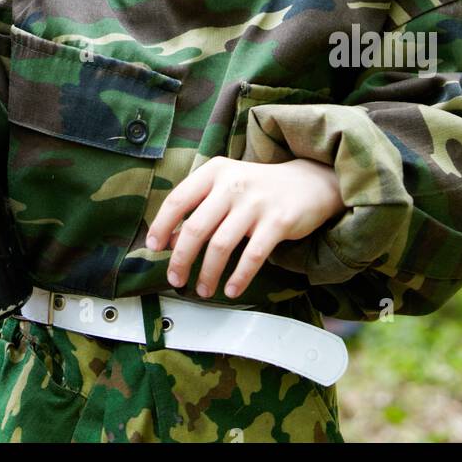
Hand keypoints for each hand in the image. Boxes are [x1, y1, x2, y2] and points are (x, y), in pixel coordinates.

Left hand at [145, 157, 343, 299]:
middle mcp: (232, 184)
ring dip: (207, 273)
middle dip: (181, 258)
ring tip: (203, 290)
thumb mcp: (225, 189)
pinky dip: (239, 277)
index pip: (178, 199)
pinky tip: (232, 289)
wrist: (309, 182)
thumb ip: (199, 210)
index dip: (161, 225)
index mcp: (214, 172)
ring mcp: (256, 202)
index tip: (153, 247)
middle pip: (196, 227)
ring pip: (221, 245)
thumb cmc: (258, 189)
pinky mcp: (278, 221)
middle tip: (175, 279)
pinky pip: (253, 256)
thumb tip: (170, 241)